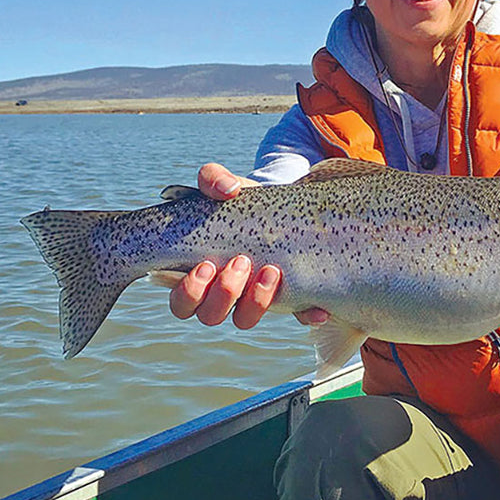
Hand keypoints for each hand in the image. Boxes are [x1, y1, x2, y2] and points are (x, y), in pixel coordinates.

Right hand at [168, 163, 329, 328]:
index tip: (206, 263)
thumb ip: (213, 179)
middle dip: (224, 292)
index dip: (190, 291)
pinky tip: (318, 310)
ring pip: (244, 319)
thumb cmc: (239, 202)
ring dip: (257, 301)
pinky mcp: (286, 300)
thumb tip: (227, 189)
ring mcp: (252, 300)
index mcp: (197, 275)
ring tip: (272, 270)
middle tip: (241, 261)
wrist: (276, 206)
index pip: (181, 303)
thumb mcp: (224, 186)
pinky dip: (305, 314)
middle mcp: (221, 295)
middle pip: (210, 315)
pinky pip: (295, 316)